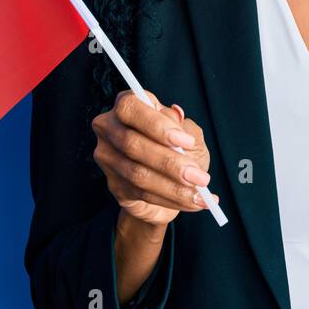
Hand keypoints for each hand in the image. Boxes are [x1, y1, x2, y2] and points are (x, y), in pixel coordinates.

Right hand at [92, 88, 217, 226]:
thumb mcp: (189, 135)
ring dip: (174, 188)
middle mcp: (110, 128)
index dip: (156, 124)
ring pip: (137, 174)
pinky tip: (194, 202)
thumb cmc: (178, 149)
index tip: (186, 141)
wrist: (168, 184)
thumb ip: (185, 128)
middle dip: (170, 163)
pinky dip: (172, 200)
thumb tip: (177, 118)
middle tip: (200, 177)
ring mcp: (108, 158)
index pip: (130, 107)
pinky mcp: (114, 184)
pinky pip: (141, 194)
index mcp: (127, 106)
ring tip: (200, 194)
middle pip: (132, 144)